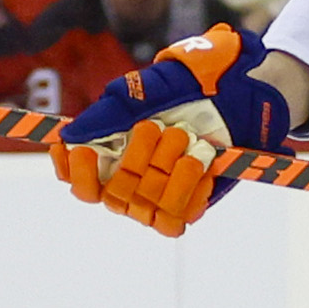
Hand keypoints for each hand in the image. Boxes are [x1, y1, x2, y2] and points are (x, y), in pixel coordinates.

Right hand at [51, 22, 295, 235]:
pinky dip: (189, 193)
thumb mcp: (144, 91)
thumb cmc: (187, 89)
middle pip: (114, 195)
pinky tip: (202, 166)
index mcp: (112, 155)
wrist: (238, 93)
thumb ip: (108, 114)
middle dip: (134, 161)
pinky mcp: (191, 204)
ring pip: (146, 208)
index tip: (82, 151)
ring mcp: (161, 195)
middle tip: (156, 128)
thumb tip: (69, 137)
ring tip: (186, 141)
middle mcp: (132, 180)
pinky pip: (177, 218)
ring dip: (165, 174)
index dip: (75, 174)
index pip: (80, 184)